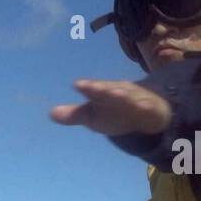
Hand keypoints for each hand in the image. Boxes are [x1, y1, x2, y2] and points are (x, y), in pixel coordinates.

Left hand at [50, 79, 172, 136]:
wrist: (145, 113)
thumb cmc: (114, 112)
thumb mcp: (92, 116)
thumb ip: (74, 115)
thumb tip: (51, 114)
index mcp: (102, 93)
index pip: (92, 89)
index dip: (86, 87)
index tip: (77, 85)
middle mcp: (118, 92)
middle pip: (110, 89)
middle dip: (103, 88)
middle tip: (94, 87)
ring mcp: (134, 98)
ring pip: (129, 96)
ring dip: (124, 94)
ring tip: (118, 93)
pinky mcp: (149, 107)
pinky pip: (148, 106)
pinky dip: (146, 106)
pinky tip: (144, 106)